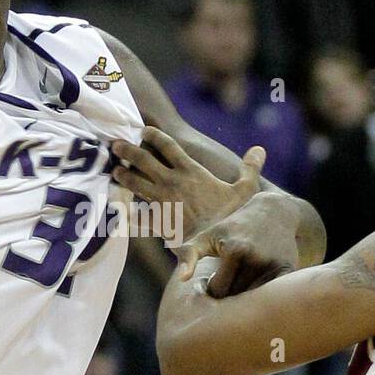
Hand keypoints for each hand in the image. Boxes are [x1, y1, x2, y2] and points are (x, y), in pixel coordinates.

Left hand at [110, 127, 262, 242]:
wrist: (222, 243)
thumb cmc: (233, 215)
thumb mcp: (245, 189)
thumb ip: (250, 168)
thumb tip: (260, 149)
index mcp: (191, 171)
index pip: (167, 146)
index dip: (153, 135)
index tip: (144, 131)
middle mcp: (173, 183)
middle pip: (143, 160)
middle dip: (127, 150)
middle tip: (115, 145)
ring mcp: (163, 201)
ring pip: (135, 183)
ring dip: (122, 176)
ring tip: (114, 171)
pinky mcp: (158, 221)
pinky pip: (136, 215)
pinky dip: (126, 212)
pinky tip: (117, 208)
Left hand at [177, 189, 300, 297]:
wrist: (273, 212)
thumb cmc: (233, 228)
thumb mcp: (208, 236)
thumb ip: (188, 254)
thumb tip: (183, 279)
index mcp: (234, 250)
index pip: (217, 291)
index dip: (212, 288)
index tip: (213, 279)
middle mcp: (256, 258)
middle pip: (235, 297)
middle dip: (229, 293)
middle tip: (229, 280)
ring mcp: (274, 265)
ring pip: (252, 300)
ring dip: (245, 296)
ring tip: (243, 281)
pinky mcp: (288, 270)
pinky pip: (270, 297)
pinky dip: (263, 296)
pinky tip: (258, 283)